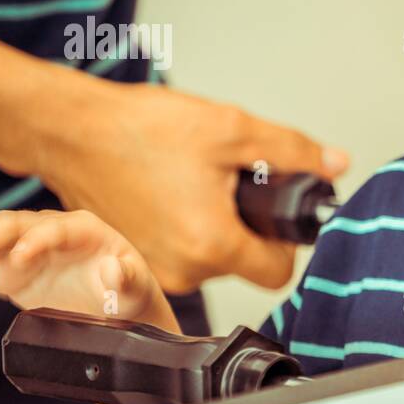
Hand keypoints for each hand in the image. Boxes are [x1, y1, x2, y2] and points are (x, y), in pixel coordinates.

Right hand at [0, 209, 174, 327]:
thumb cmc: (129, 291)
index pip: (50, 227)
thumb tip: (115, 269)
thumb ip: (128, 278)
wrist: (117, 306)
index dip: (32, 242)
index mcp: (81, 229)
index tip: (18, 264)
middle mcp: (46, 232)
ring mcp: (23, 249)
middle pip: (6, 225)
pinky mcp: (7, 270)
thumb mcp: (136, 288)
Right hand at [38, 81, 348, 293]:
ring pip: (211, 259)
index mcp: (210, 244)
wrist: (68, 130)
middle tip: (227, 182)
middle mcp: (182, 270)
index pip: (278, 273)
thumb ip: (293, 152)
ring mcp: (154, 270)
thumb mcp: (232, 130)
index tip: (274, 213)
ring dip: (214, 225)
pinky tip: (171, 192)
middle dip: (246, 225)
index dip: (286, 243)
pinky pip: (179, 254)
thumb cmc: (137, 129)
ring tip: (193, 182)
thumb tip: (334, 164)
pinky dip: (184, 227)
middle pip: (244, 264)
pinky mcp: (134, 262)